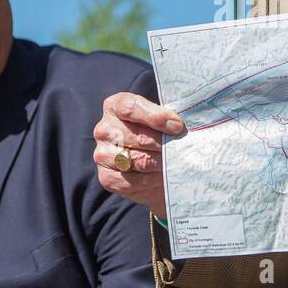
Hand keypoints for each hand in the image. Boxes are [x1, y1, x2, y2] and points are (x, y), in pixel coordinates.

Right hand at [93, 92, 184, 217]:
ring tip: (178, 163)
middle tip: (184, 149)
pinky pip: (132, 181)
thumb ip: (168, 116)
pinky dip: (153, 180)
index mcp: (114, 107)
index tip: (177, 126)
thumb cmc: (158, 133)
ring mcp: (102, 154)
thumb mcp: (161, 117)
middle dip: (165, 144)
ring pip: (137, 160)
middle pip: (138, 137)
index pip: (130, 108)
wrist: (151, 163)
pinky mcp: (107, 178)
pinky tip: (166, 176)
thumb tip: (180, 126)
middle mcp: (104, 130)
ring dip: (162, 163)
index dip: (156, 117)